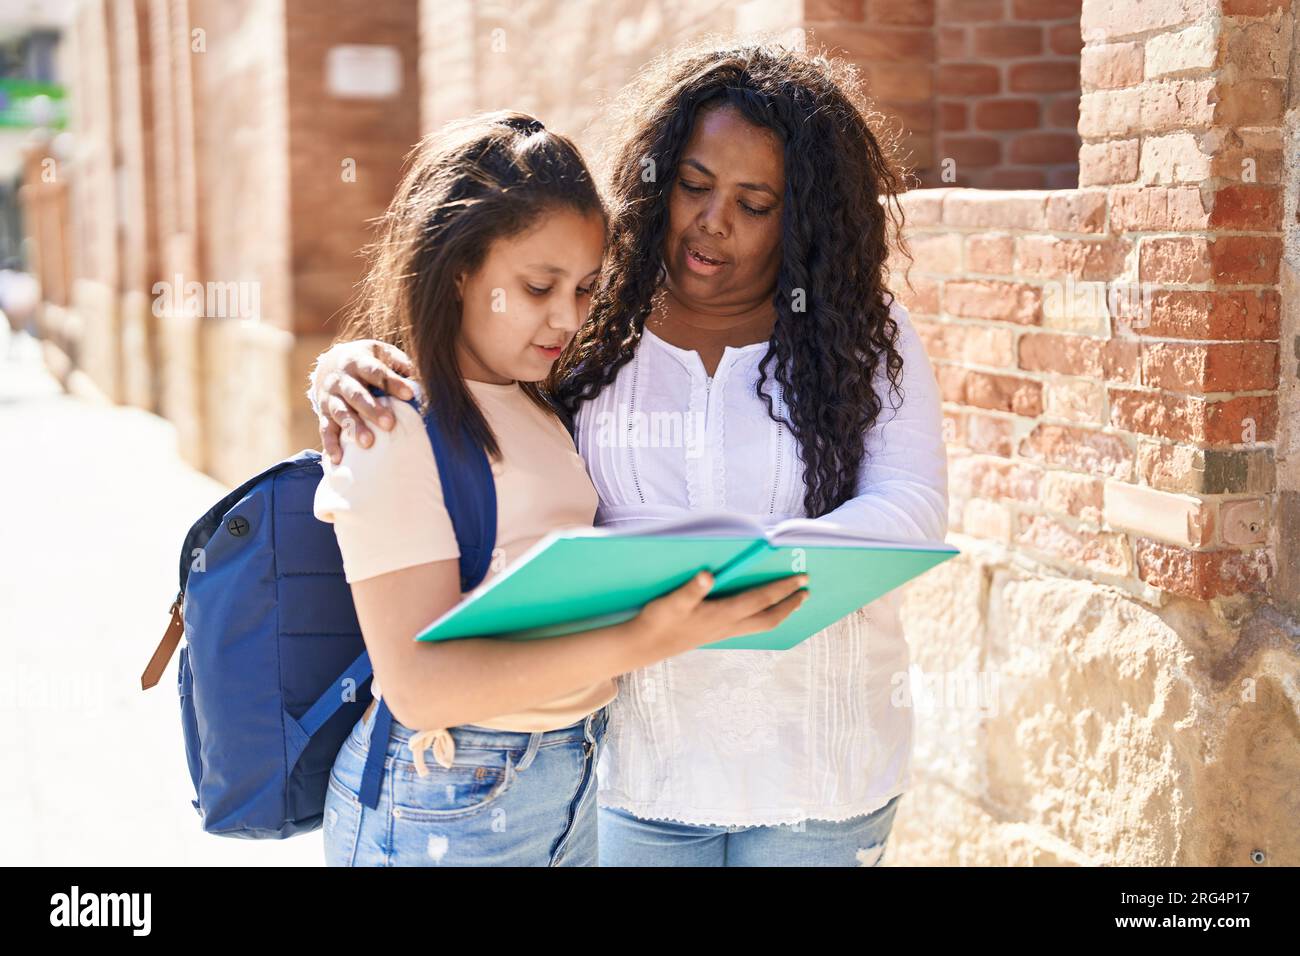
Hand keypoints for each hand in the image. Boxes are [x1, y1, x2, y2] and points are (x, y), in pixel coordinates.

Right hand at [315, 340, 415, 462]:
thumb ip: (397, 361)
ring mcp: (330, 397)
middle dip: (372, 409)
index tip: (410, 395)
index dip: (392, 383)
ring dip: (354, 428)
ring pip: (341, 413)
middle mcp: (340, 379)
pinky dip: (330, 445)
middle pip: (356, 394)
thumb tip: (416, 373)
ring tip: (368, 443)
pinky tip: (339, 459)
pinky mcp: (323, 413)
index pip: (375, 371)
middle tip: (389, 424)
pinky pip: (326, 430)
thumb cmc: (366, 361)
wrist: (330, 363)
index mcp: (356, 361)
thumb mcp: (380, 352)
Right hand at [632, 571, 809, 655]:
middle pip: (769, 617)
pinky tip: (762, 613)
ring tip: (793, 603)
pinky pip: (750, 626)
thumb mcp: (673, 602)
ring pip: (761, 625)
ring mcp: (724, 632)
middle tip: (806, 593)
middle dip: (789, 605)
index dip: (782, 589)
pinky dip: (764, 618)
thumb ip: (691, 589)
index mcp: (723, 614)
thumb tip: (707, 575)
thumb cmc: (659, 621)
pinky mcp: (717, 634)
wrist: (645, 646)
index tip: (801, 579)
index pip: (760, 600)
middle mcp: (728, 625)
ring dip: (780, 613)